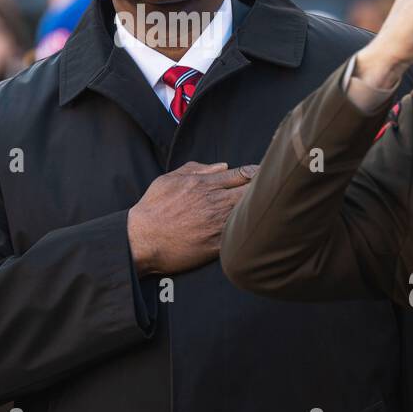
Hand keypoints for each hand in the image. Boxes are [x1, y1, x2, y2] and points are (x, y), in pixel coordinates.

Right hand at [128, 162, 257, 275]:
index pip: (244, 174)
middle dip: (264, 192)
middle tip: (271, 194)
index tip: (264, 176)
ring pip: (250, 214)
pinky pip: (241, 238)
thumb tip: (223, 166)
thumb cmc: (153, 208)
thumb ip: (197, 169)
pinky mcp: (216, 245)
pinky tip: (252, 234)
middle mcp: (214, 202)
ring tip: (265, 212)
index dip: (258, 174)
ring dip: (259, 213)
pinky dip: (249, 234)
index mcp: (204, 184)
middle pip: (253, 193)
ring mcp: (217, 224)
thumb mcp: (169, 179)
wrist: (141, 239)